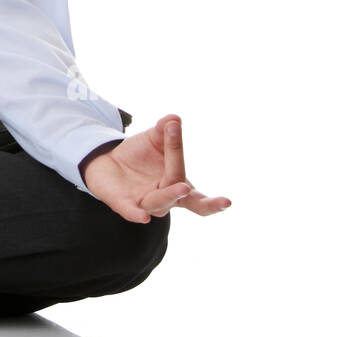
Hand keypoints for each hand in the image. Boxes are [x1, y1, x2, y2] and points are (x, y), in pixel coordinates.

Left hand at [81, 114, 230, 223]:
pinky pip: (131, 211)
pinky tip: (143, 216)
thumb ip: (165, 130)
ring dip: (171, 195)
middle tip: (222, 201)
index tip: (228, 201)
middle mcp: (165, 199)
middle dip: (205, 204)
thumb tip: (174, 119)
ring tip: (182, 186)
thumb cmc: (139, 153)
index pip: (199, 198)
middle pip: (185, 201)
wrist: (108, 160)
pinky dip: (137, 213)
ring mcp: (145, 203)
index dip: (214, 203)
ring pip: (160, 202)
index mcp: (178, 185)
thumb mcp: (154, 138)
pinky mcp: (124, 203)